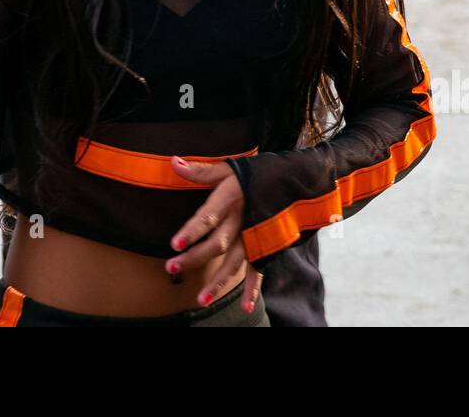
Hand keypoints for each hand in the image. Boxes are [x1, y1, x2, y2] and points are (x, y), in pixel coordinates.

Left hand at [164, 157, 263, 312]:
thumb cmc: (258, 174)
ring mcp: (256, 236)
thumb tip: (173, 162)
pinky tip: (246, 307)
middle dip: (195, 257)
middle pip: (217, 243)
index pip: (208, 216)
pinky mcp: (267, 246)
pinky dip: (254, 289)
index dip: (192, 230)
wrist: (297, 181)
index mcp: (232, 198)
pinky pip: (260, 270)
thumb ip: (201, 171)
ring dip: (218, 281)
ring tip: (201, 299)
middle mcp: (243, 219)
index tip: (175, 243)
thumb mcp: (230, 168)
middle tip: (171, 268)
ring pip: (235, 262)